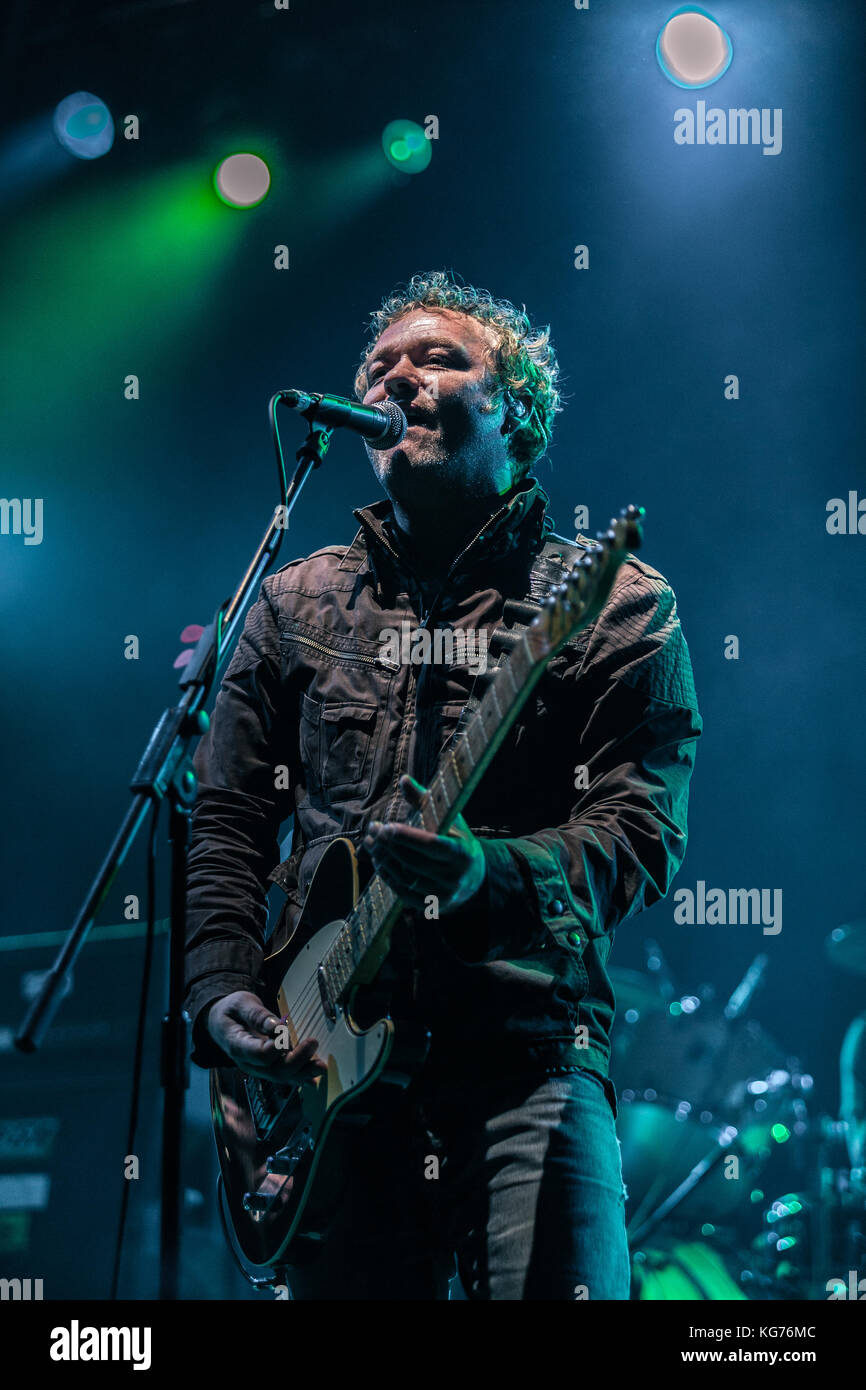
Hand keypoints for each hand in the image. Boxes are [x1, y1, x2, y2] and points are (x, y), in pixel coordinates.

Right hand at [206, 990, 327, 1082]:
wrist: (221, 1023)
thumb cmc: (231, 1010)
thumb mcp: (241, 1003)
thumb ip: (257, 1015)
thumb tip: (276, 1026)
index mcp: (237, 1045)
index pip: (258, 1054)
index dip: (275, 1049)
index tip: (288, 1036)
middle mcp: (248, 1062)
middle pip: (273, 1070)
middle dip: (297, 1060)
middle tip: (313, 1043)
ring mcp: (257, 1067)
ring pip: (281, 1076)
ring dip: (303, 1072)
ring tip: (321, 1066)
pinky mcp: (266, 1067)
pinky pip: (284, 1076)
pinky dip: (299, 1078)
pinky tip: (313, 1080)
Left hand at [362, 774, 486, 914]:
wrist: (476, 878)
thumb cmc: (457, 840)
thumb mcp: (449, 820)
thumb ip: (425, 801)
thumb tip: (404, 780)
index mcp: (461, 853)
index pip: (431, 845)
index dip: (406, 837)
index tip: (386, 825)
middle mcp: (454, 877)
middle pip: (413, 861)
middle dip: (389, 844)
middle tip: (373, 829)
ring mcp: (442, 894)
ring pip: (405, 877)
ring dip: (383, 859)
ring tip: (370, 842)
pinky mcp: (432, 906)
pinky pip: (403, 892)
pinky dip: (388, 875)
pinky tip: (378, 860)